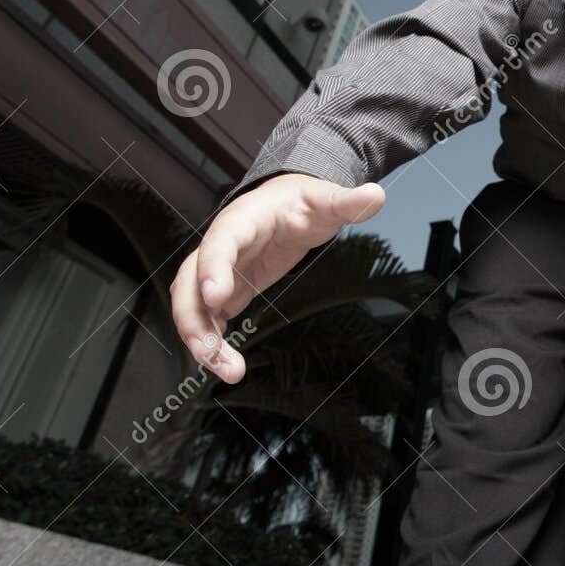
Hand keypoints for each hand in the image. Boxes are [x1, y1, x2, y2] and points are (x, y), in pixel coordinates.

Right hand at [170, 173, 385, 383]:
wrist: (287, 205)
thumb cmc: (299, 202)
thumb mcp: (324, 201)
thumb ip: (346, 203)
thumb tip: (375, 196)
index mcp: (242, 220)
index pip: (221, 242)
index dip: (213, 268)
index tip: (215, 296)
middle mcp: (221, 246)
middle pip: (190, 280)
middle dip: (193, 317)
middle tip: (211, 351)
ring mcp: (220, 271)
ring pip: (193, 305)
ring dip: (201, 339)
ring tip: (226, 369)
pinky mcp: (228, 291)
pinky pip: (208, 317)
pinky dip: (212, 341)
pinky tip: (226, 363)